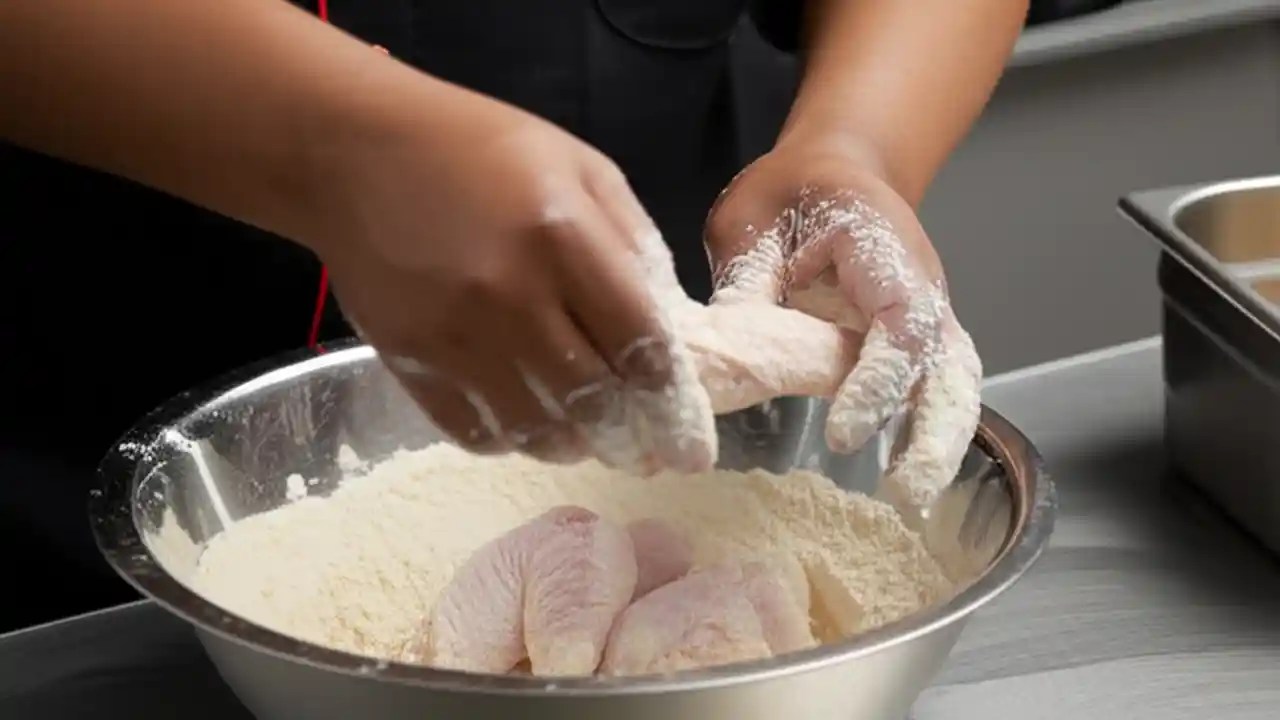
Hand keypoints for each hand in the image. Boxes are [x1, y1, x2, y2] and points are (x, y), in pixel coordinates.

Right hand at [311, 84, 714, 473]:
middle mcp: (512, 295)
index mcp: (564, 237)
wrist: (352, 154)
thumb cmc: (479, 150)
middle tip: (646, 453)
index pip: (640, 342)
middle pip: (593, 398)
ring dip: (571, 445)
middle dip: (631, 436)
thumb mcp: (578, 166)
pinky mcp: (409, 360)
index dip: (670, 395)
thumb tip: (670, 323)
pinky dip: (508, 441)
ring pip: (535, 428)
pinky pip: (472, 431)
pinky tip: (524, 425)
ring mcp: (455, 335)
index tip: (685, 427)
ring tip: (585, 440)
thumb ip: (632, 240)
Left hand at [704, 138, 980, 504]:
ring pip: (956, 382)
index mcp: (881, 248)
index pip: (898, 325)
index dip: (878, 382)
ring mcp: (925, 314)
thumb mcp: (751, 221)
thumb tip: (722, 351)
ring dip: (943, 440)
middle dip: (936, 432)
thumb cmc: (791, 191)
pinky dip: (931, 431)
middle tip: (908, 493)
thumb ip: (745, 283)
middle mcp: (918, 286)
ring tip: (915, 498)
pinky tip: (908, 477)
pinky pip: (937, 387)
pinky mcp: (915, 340)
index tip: (846, 434)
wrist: (833, 168)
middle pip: (950, 364)